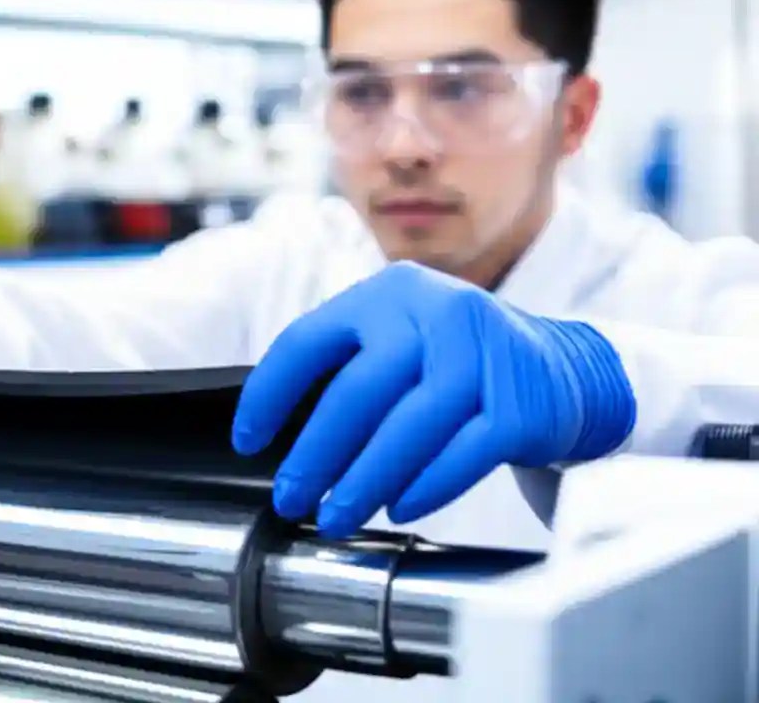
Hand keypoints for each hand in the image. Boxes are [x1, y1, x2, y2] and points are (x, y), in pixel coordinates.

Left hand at [232, 262, 634, 537]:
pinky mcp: (521, 400)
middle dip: (315, 454)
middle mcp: (436, 311)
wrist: (565, 371)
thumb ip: (348, 369)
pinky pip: (465, 452)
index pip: (308, 341)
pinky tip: (399, 508)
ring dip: (365, 480)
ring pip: (411, 424)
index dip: (267, 395)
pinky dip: (427, 485)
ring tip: (336, 516)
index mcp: (389, 294)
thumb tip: (277, 435)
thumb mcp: (403, 342)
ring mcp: (484, 352)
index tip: (246, 441)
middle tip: (291, 498)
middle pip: (358, 389)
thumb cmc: (459, 365)